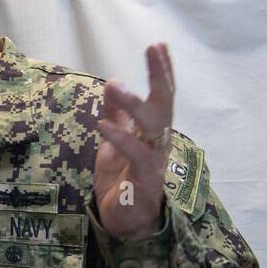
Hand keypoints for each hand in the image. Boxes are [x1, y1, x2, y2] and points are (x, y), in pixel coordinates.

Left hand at [94, 43, 174, 241]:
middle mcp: (158, 143)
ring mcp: (154, 162)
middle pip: (164, 105)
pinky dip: (119, 140)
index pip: (160, 97)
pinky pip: (135, 157)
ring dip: (134, 105)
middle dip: (160, 77)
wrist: (125, 222)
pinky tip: (102, 125)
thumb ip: (116, 114)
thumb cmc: (122, 179)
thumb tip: (113, 80)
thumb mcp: (114, 140)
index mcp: (151, 132)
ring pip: (151, 128)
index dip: (161, 72)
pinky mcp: (144, 182)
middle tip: (154, 49)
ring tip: (117, 85)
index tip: (158, 45)